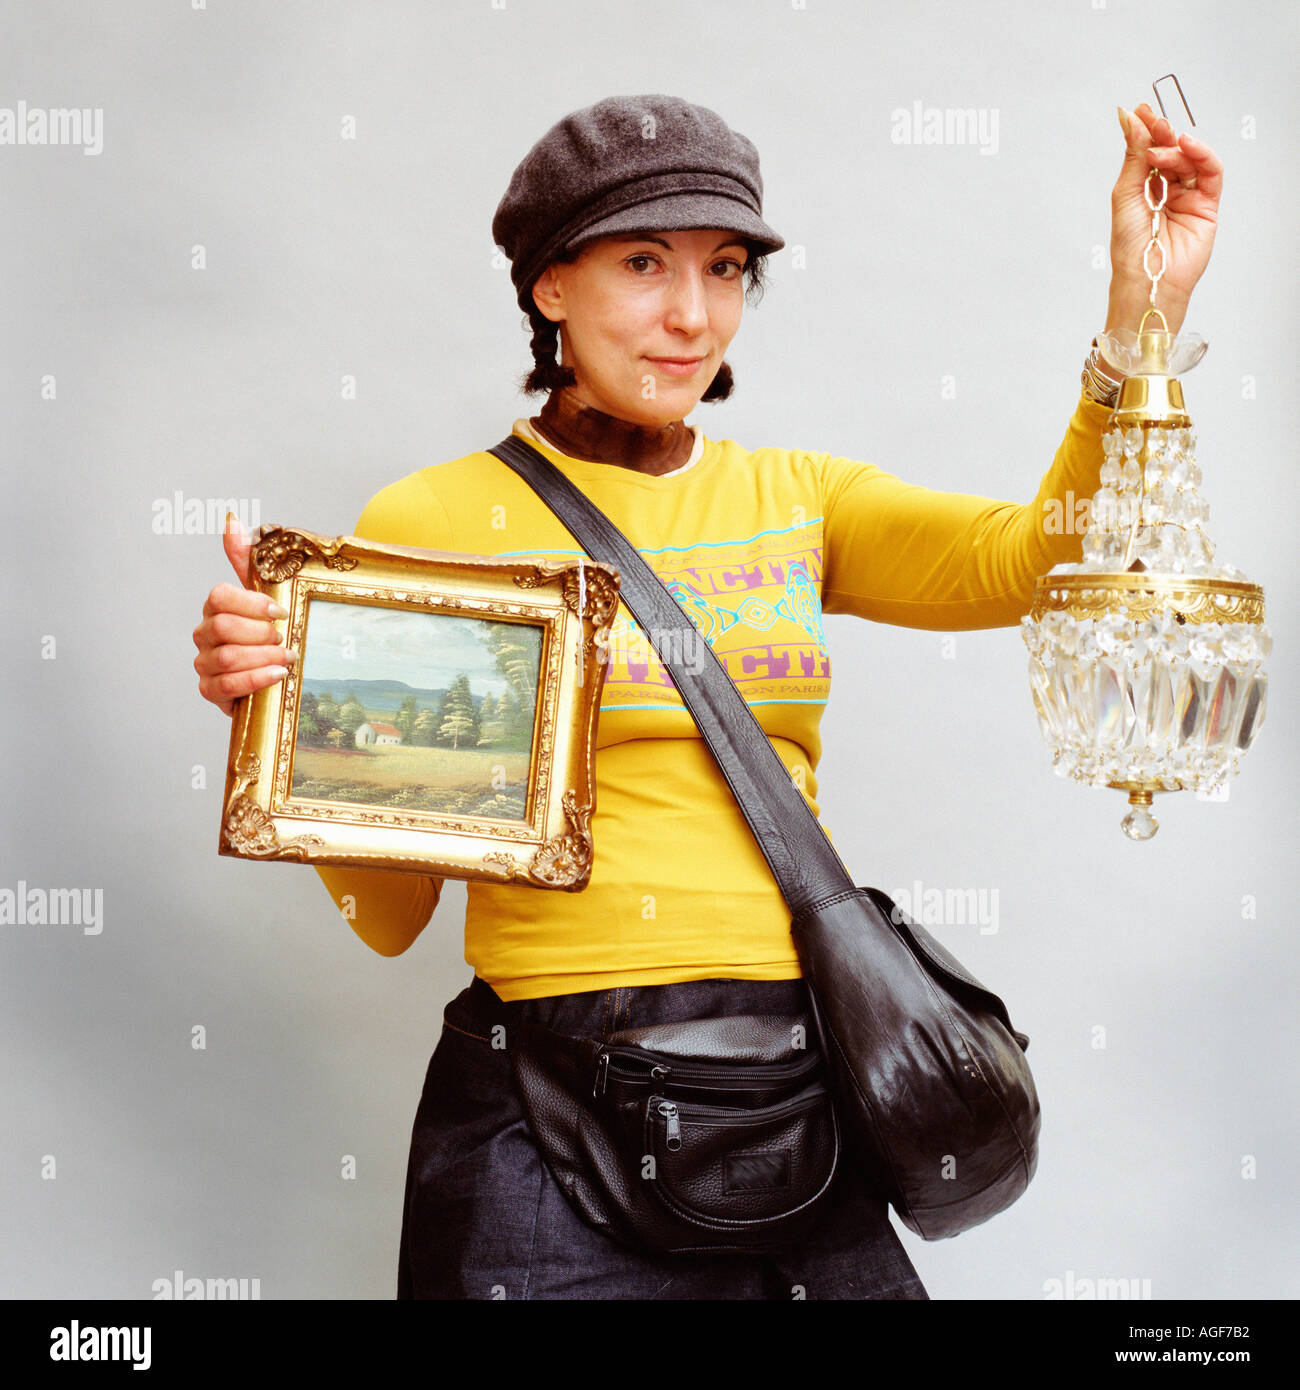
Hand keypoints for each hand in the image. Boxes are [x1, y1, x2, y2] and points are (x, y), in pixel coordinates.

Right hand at [192, 514, 297, 716]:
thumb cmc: (270, 635)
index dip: (252, 603)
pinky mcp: (210, 691)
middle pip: (223, 627)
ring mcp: (205, 663)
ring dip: (263, 657)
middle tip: (285, 638)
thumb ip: (248, 562)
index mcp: (216, 608)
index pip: (220, 596)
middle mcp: (204, 634)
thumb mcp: (267, 597)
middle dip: (261, 634)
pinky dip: (256, 679)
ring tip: (287, 658)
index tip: (281, 612)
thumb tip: (232, 520)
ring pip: (227, 657)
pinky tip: (278, 676)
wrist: (275, 677)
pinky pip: (227, 686)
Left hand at [1105, 102, 1222, 339]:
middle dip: (1162, 133)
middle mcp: (1167, 190)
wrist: (1146, 277)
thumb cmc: (1130, 246)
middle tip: (1154, 119)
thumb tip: (1129, 118)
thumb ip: (1133, 155)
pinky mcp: (1207, 205)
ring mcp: (1188, 196)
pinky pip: (1211, 172)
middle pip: (1170, 151)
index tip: (1140, 110)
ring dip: (1176, 147)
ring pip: (1190, 158)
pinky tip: (1186, 145)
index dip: (1147, 129)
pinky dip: (1202, 155)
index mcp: (1143, 188)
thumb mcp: (1125, 194)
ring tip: (1163, 147)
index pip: (1149, 151)